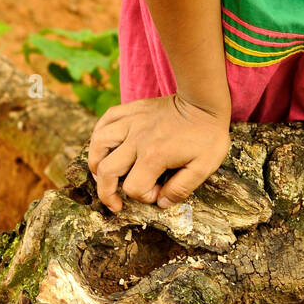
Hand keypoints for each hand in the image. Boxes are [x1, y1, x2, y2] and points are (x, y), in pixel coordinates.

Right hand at [87, 93, 230, 212]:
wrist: (204, 100)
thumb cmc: (207, 134)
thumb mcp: (204, 167)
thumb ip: (181, 189)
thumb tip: (162, 203)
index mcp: (154, 155)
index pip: (134, 188)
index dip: (144, 197)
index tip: (158, 192)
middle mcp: (137, 138)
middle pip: (107, 170)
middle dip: (107, 193)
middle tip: (114, 203)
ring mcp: (132, 121)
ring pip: (99, 143)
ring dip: (96, 163)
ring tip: (102, 175)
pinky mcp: (132, 109)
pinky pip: (105, 120)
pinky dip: (98, 135)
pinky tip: (103, 147)